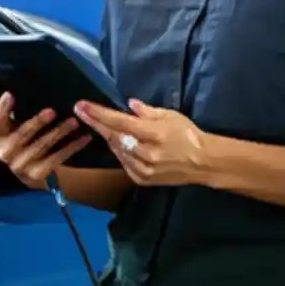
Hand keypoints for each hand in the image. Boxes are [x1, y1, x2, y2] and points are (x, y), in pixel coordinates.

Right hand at [0, 91, 90, 189]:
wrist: (31, 171)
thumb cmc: (20, 140)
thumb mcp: (9, 125)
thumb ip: (0, 110)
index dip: (2, 108)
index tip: (10, 95)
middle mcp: (4, 153)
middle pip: (22, 134)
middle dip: (38, 122)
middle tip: (52, 111)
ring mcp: (21, 166)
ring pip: (42, 146)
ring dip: (59, 133)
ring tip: (74, 122)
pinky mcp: (38, 175)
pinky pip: (57, 159)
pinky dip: (72, 147)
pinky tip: (84, 137)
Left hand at [74, 99, 208, 186]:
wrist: (203, 163)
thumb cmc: (188, 134)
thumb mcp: (170, 116)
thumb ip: (147, 111)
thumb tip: (128, 105)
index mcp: (154, 134)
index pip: (120, 122)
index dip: (99, 114)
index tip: (81, 106)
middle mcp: (147, 153)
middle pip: (114, 137)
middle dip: (96, 123)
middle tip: (81, 112)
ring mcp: (144, 169)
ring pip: (117, 151)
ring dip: (109, 137)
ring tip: (102, 125)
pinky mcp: (143, 180)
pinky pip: (124, 163)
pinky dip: (120, 152)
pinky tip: (119, 143)